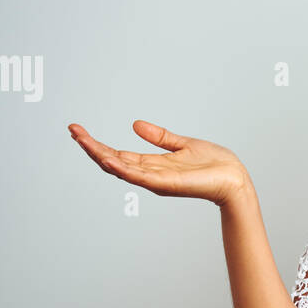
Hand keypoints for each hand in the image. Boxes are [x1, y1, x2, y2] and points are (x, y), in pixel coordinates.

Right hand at [68, 120, 250, 205]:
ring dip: (100, 155)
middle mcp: (150, 174)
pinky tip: (108, 159)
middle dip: (91, 147)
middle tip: (73, 131)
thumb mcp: (182, 144)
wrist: (234, 178)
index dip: (97, 144)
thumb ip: (159, 137)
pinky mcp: (167, 184)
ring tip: (82, 141)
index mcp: (152, 164)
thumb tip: (135, 124)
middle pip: (112, 161)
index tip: (78, 130)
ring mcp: (156, 180)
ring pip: (121, 169)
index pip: (117, 154)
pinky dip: (123, 169)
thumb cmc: (214, 165)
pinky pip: (140, 177)